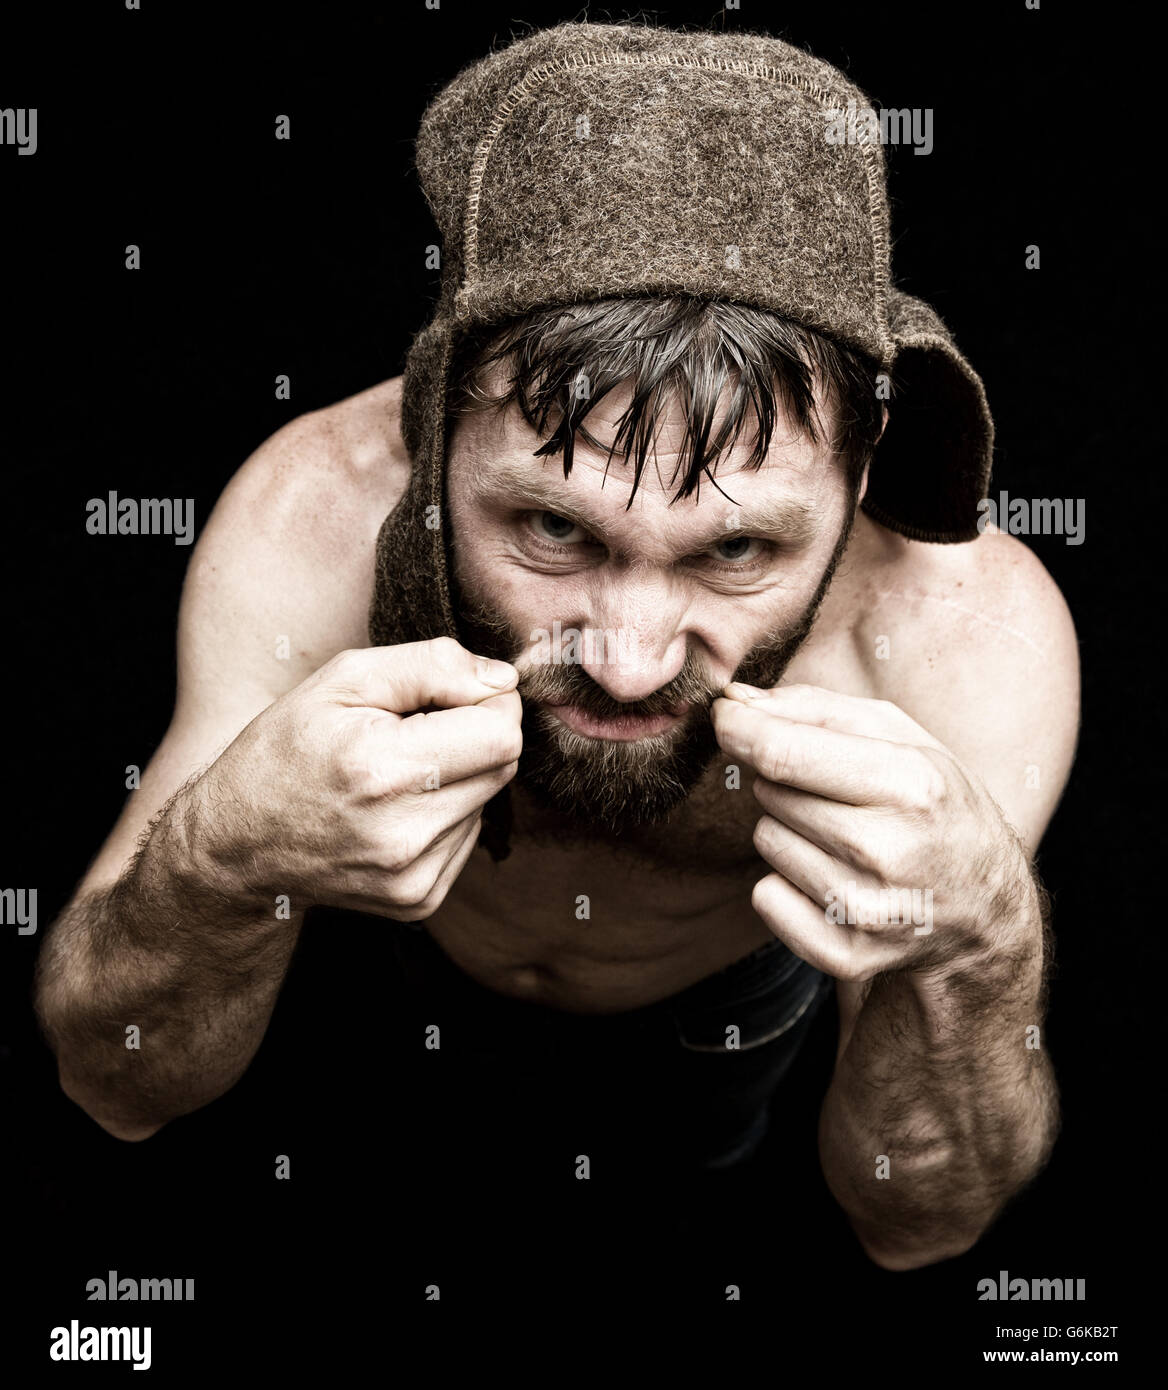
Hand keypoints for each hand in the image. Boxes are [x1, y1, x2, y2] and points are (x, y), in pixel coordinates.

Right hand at [192, 637, 522, 920]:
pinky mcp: (419, 901)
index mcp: (382, 770)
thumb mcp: (342, 680)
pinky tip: (394, 810)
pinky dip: (444, 815)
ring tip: (394, 774)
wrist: (236, 846)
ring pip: (488, 802)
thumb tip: (504, 679)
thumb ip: (431, 666)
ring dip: (457, 777)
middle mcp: (403, 834)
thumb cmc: (286, 750)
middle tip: (416, 731)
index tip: (451, 696)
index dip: (488, 702)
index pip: (502, 734)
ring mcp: (413, 876)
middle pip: (503, 767)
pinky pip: (467, 838)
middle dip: (474, 736)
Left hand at [711, 683, 1039, 982]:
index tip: (726, 714)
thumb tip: (737, 701)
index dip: (738, 728)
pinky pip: (765, 897)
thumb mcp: (906, 741)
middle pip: (770, 793)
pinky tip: (835, 882)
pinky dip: (786, 885)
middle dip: (786, 782)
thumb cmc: (938, 809)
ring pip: (766, 841)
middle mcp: (888, 850)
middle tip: (838, 797)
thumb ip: (818, 710)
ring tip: (847, 841)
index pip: (783, 752)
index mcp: (912, 785)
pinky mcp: (844, 954)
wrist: (987, 913)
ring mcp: (865, 910)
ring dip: (791, 832)